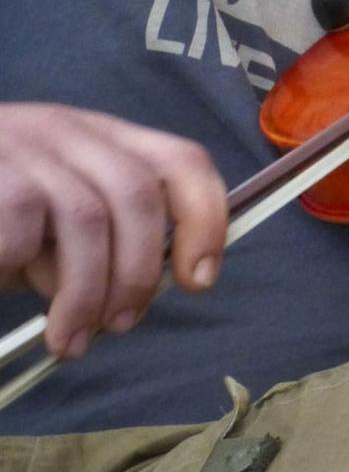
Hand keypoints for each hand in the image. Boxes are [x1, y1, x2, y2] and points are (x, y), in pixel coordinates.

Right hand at [0, 103, 227, 357]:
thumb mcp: (56, 217)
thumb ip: (103, 237)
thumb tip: (145, 290)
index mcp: (101, 136)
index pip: (181, 161)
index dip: (205, 220)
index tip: (198, 281)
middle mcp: (68, 129)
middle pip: (136, 196)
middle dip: (137, 273)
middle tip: (120, 324)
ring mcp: (24, 145)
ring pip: (86, 220)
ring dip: (84, 294)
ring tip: (69, 341)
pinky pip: (23, 230)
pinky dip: (22, 269)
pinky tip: (5, 281)